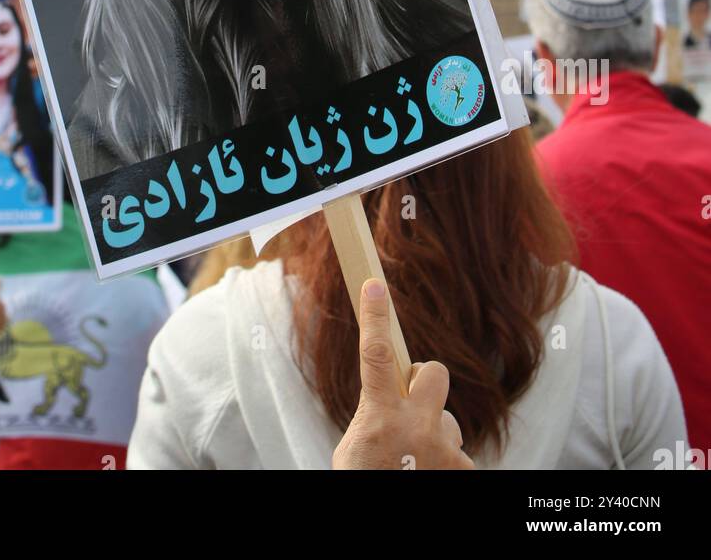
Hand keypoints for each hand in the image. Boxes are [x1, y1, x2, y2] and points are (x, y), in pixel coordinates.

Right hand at [332, 278, 475, 470]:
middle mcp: (416, 428)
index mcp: (380, 418)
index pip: (375, 356)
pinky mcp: (464, 472)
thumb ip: (375, 418)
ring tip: (416, 465)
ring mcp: (445, 451)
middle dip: (425, 382)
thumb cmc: (364, 482)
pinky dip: (446, 467)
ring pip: (446, 421)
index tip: (375, 287)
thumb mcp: (355, 449)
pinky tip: (429, 478)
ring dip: (434, 438)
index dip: (375, 317)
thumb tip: (390, 402)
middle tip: (410, 405)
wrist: (386, 532)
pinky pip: (458, 455)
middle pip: (434, 373)